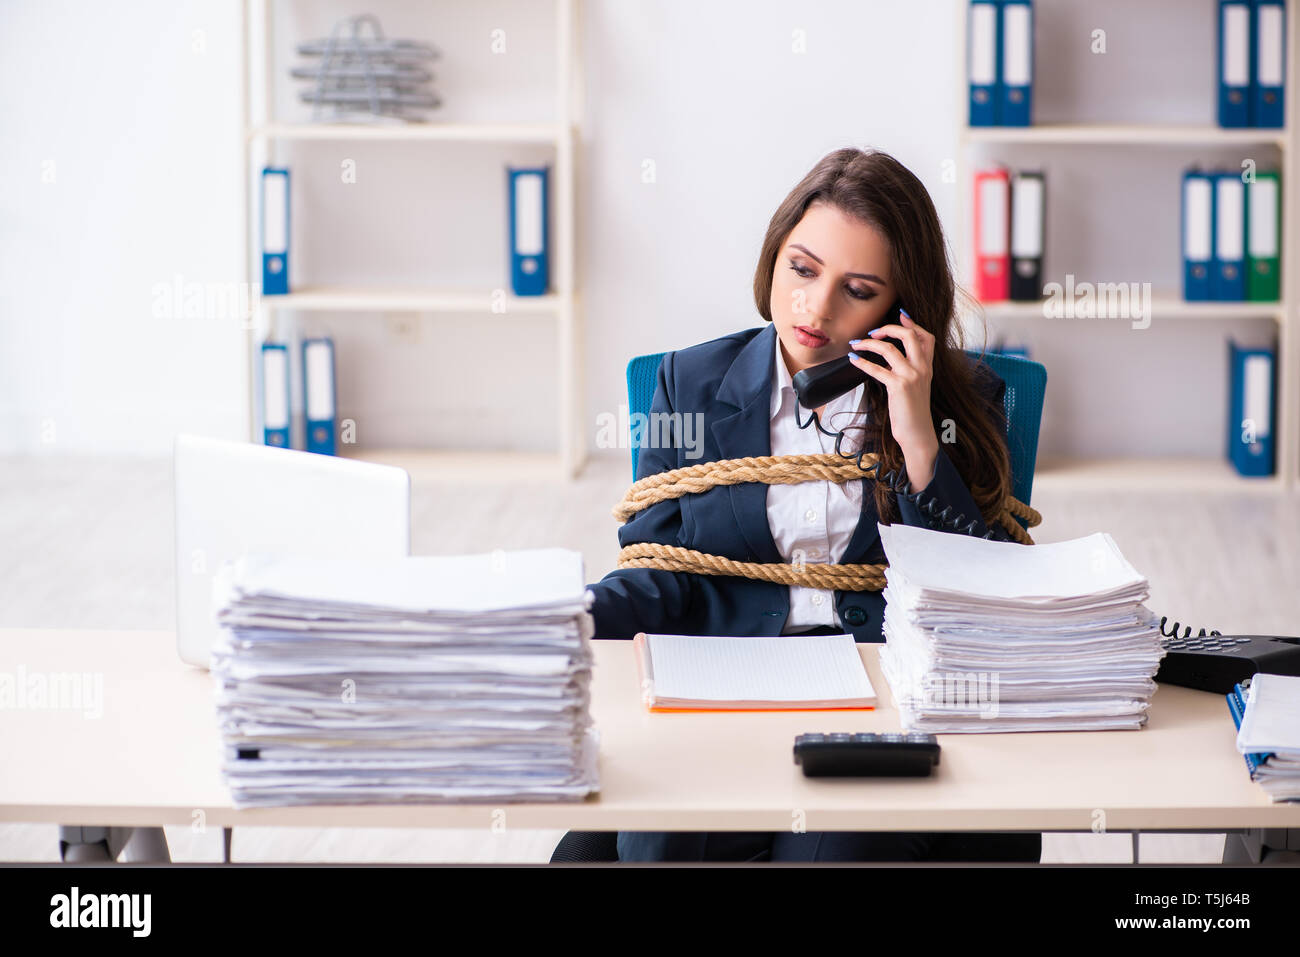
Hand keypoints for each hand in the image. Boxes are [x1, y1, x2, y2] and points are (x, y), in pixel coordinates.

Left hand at [847, 309, 938, 488]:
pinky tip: (853, 360)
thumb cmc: (912, 412)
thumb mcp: (916, 387)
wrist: (917, 434)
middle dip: (889, 328)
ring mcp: (911, 376)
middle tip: (873, 332)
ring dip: (868, 344)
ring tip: (855, 344)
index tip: (900, 315)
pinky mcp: (899, 387)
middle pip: (909, 336)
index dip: (913, 324)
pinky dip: (862, 362)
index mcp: (928, 367)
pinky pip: (877, 369)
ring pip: (889, 349)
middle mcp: (922, 368)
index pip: (927, 337)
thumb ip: (909, 370)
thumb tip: (891, 356)